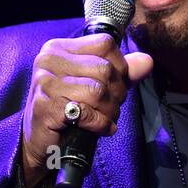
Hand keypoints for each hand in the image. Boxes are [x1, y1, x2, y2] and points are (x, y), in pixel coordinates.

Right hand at [21, 34, 152, 187]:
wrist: (40, 143)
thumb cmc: (68, 112)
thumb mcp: (94, 86)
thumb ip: (121, 73)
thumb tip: (147, 61)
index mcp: (60, 48)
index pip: (105, 44)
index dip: (120, 68)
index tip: (114, 87)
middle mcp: (49, 60)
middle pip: (105, 69)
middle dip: (117, 94)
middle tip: (109, 109)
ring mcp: (46, 83)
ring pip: (98, 91)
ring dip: (109, 112)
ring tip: (103, 120)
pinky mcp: (46, 107)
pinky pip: (86, 112)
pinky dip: (99, 124)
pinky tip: (97, 129)